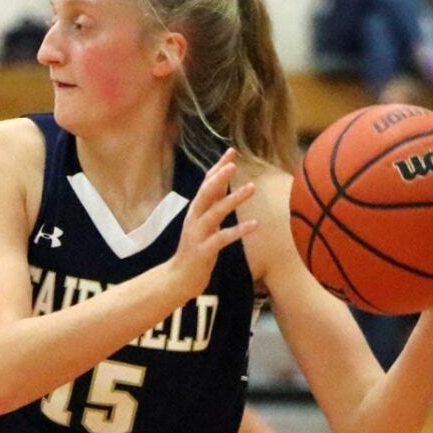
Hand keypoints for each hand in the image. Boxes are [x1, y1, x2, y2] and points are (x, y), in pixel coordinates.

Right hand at [167, 149, 256, 299]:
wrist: (178, 280)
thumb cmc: (195, 251)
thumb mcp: (204, 224)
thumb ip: (213, 205)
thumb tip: (223, 184)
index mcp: (196, 211)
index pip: (206, 184)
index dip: (218, 168)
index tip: (231, 152)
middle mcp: (195, 219)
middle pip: (206, 193)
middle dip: (219, 177)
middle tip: (233, 163)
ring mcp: (198, 234)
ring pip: (215, 212)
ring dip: (233, 199)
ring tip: (252, 188)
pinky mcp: (203, 251)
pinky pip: (222, 238)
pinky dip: (238, 231)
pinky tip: (254, 224)